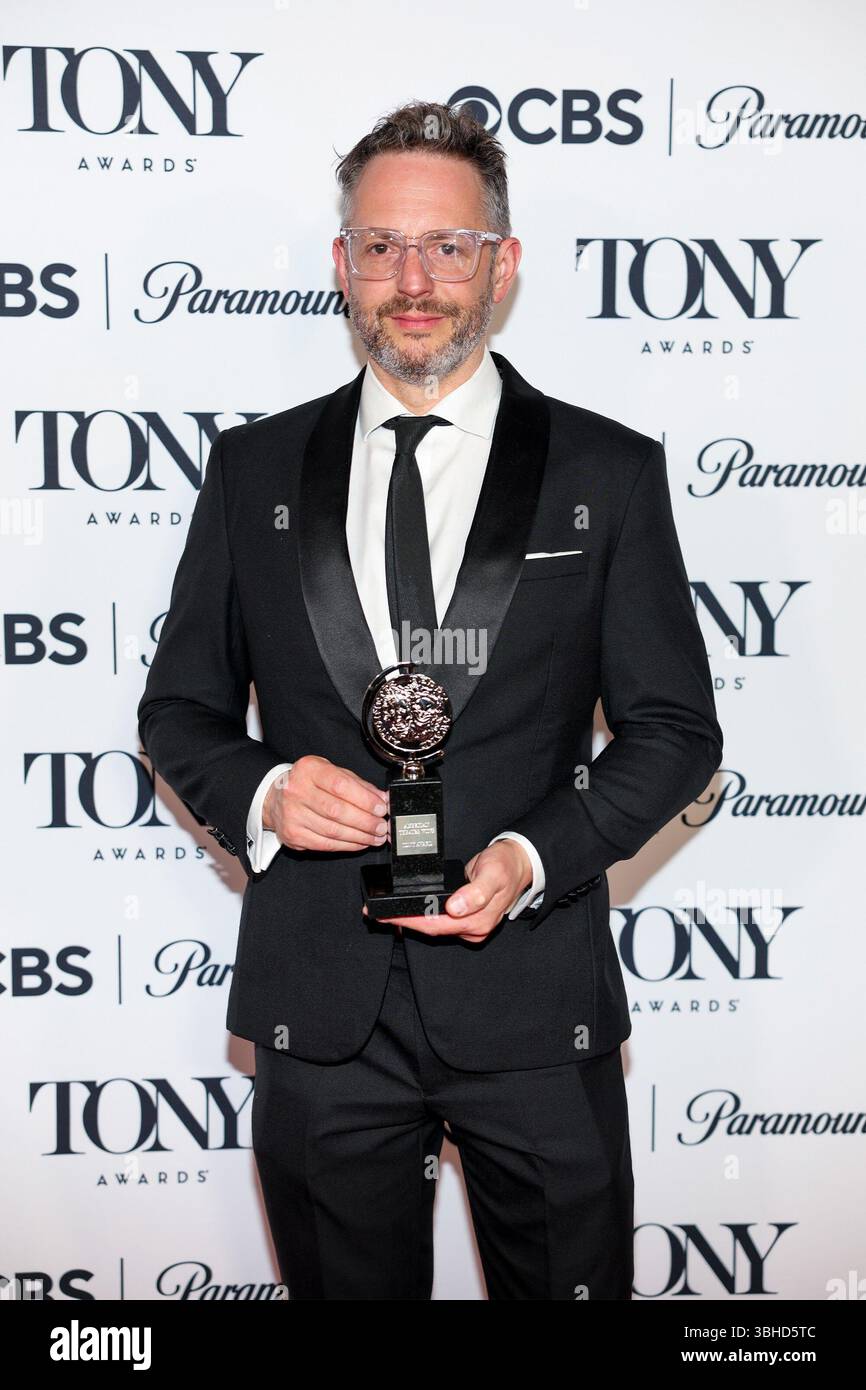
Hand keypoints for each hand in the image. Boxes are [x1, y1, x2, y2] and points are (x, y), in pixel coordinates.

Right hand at [264, 755, 388, 852]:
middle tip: (382, 826)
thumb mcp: (332, 772)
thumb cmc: (309, 783)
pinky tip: (360, 842)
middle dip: (365, 821)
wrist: (276, 797)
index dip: (364, 799)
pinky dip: (347, 845)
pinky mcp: (293, 835)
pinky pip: (325, 844)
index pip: (340, 785)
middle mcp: (296, 791)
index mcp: (309, 770)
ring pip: (333, 831)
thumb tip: (382, 799)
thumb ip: (357, 785)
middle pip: (337, 811)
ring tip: (376, 837)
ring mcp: (292, 815)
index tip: (381, 808)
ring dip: (360, 836)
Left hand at [366, 839, 531, 942]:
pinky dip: (420, 917)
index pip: (435, 926)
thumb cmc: (506, 867)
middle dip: (401, 923)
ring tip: (384, 913)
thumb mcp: (493, 873)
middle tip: (373, 914)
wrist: (518, 864)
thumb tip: (455, 907)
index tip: (386, 916)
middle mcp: (473, 928)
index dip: (408, 921)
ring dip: (408, 921)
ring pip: (432, 927)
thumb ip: (476, 891)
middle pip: (430, 929)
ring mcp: (469, 925)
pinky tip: (406, 911)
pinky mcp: (465, 919)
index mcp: (478, 921)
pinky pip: (438, 921)